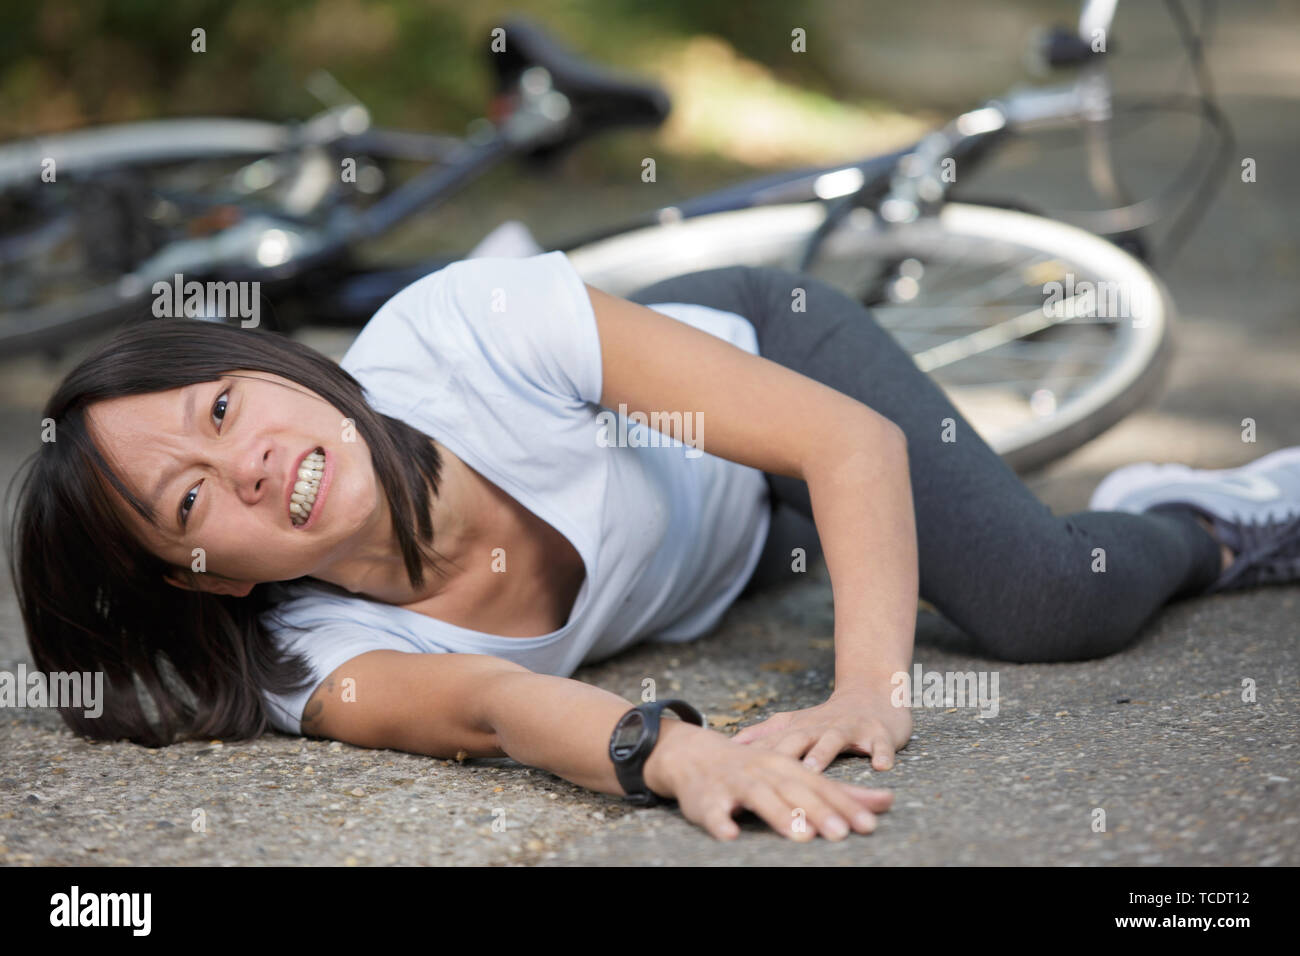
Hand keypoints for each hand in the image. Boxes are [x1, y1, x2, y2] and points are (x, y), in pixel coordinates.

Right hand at [653, 729, 893, 841]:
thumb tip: (887, 802)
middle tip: (840, 834)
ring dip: (779, 814)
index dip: (845, 805)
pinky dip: (721, 821)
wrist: (696, 754)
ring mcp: (736, 783)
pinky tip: (730, 834)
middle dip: (818, 811)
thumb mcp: (799, 774)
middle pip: (794, 790)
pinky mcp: (708, 798)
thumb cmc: (758, 769)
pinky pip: (714, 810)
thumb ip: (842, 793)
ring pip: (759, 797)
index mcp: (789, 767)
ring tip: (800, 836)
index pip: (822, 786)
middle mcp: (765, 771)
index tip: (868, 825)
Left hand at [729, 684, 912, 772]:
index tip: (734, 775)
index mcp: (799, 728)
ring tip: (813, 770)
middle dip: (784, 760)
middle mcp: (821, 726)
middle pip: (799, 740)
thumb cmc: (829, 718)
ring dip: (823, 753)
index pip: (772, 744)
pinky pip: (881, 744)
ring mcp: (850, 728)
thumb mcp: (795, 723)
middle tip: (769, 781)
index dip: (753, 758)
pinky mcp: (878, 733)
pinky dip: (881, 754)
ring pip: (834, 739)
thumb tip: (730, 743)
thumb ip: (765, 733)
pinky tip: (881, 767)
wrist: (872, 693)